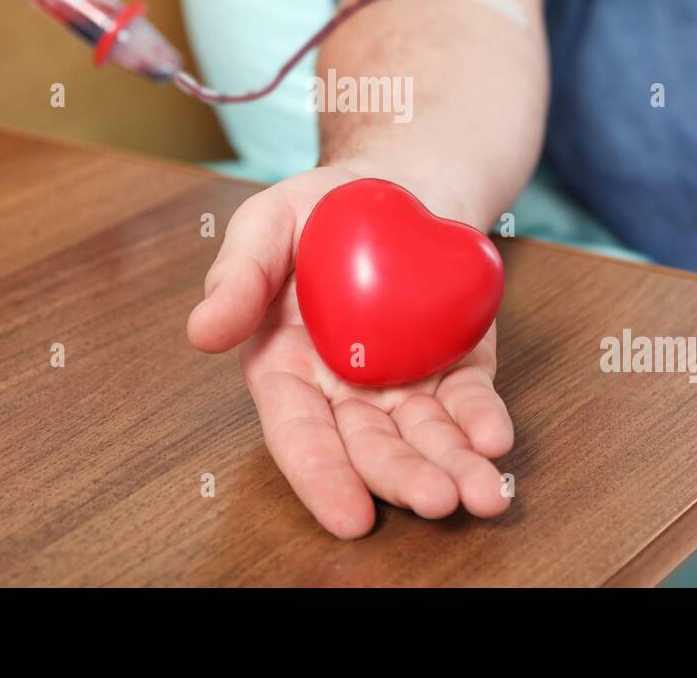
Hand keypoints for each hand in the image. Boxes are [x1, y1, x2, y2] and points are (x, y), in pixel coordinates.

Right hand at [187, 165, 513, 538]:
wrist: (391, 181)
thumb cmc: (318, 208)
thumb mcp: (264, 225)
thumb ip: (236, 276)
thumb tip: (201, 333)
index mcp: (287, 369)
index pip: (299, 433)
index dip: (322, 475)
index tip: (350, 516)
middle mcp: (345, 390)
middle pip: (371, 446)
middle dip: (402, 477)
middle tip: (434, 500)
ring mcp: (404, 380)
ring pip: (425, 435)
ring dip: (453, 465)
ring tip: (482, 493)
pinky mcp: (456, 362)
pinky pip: (469, 397)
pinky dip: (482, 419)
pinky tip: (495, 438)